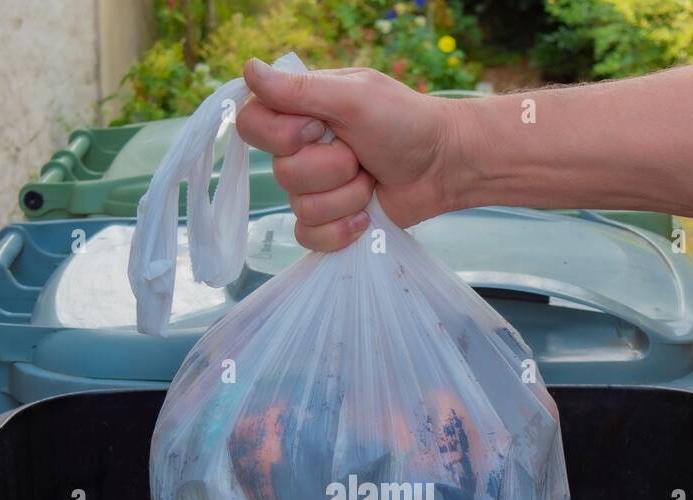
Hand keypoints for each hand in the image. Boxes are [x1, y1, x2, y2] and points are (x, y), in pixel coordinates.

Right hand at [237, 59, 461, 250]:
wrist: (444, 167)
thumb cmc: (406, 122)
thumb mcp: (354, 97)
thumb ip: (301, 89)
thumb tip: (248, 69)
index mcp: (300, 112)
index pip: (252, 124)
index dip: (282, 135)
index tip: (320, 128)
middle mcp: (301, 150)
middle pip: (283, 174)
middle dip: (332, 169)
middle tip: (362, 154)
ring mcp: (315, 189)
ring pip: (301, 208)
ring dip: (347, 197)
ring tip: (371, 180)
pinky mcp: (329, 221)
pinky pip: (311, 238)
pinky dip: (343, 230)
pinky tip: (367, 216)